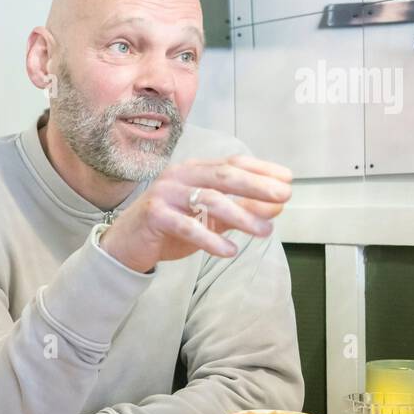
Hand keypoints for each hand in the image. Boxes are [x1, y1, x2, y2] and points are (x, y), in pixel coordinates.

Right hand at [99, 154, 291, 274]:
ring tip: (265, 232)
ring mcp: (165, 193)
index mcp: (194, 170)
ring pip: (209, 199)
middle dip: (257, 185)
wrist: (125, 246)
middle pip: (224, 175)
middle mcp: (180, 175)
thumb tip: (278, 205)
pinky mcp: (154, 215)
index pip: (232, 163)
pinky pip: (186, 226)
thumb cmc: (169, 229)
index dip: (262, 169)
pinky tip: (230, 251)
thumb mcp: (210, 218)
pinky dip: (210, 239)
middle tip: (284, 196)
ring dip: (241, 215)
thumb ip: (240, 210)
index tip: (288, 179)